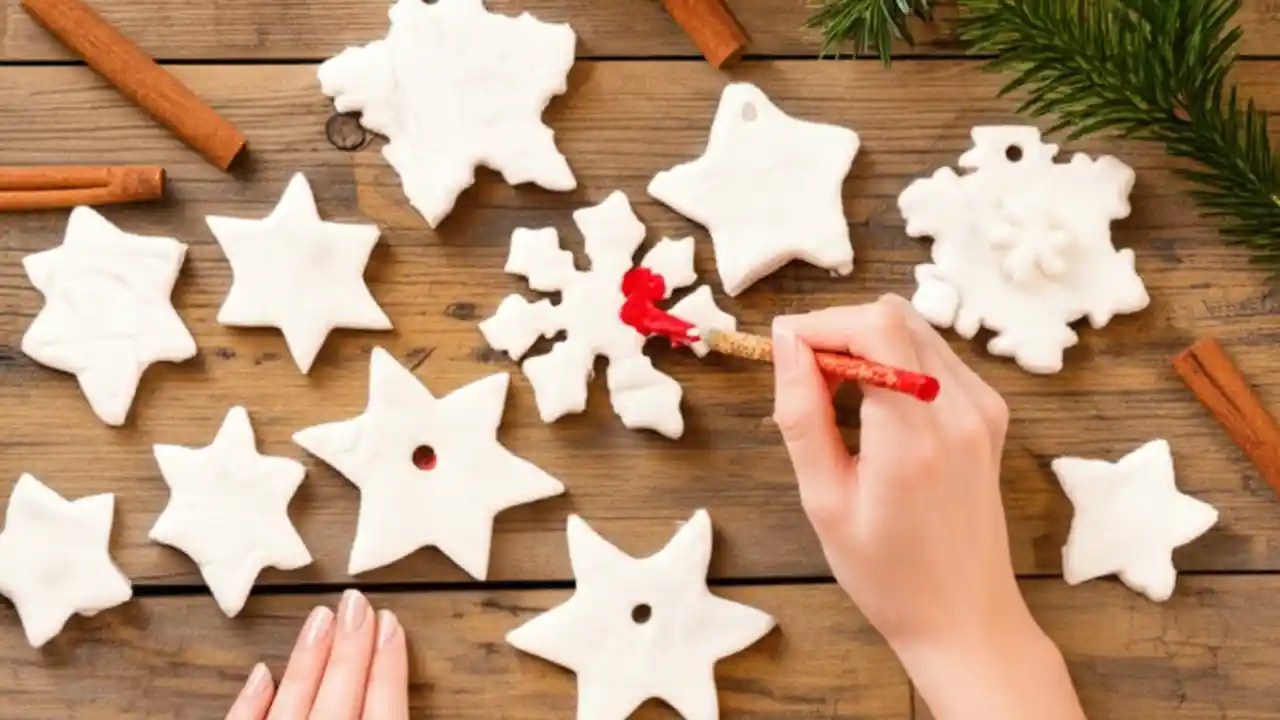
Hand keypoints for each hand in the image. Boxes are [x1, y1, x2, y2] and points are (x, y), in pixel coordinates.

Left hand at [226, 590, 408, 719]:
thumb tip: (394, 695)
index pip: (385, 711)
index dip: (390, 666)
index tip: (390, 625)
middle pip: (340, 697)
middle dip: (351, 646)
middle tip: (356, 603)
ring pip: (292, 704)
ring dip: (308, 659)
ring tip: (320, 617)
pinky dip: (251, 703)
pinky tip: (261, 674)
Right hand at [772, 296, 1083, 719]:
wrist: (964, 617)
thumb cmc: (887, 575)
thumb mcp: (825, 501)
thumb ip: (802, 415)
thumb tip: (785, 344)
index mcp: (914, 437)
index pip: (872, 328)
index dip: (819, 326)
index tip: (781, 352)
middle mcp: (960, 410)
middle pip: (893, 315)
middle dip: (837, 330)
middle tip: (803, 378)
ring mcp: (983, 408)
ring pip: (913, 327)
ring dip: (864, 342)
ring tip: (833, 396)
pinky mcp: (989, 412)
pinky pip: (933, 355)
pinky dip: (893, 360)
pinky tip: (870, 405)